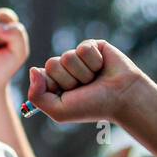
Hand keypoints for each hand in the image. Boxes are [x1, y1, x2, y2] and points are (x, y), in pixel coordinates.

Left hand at [26, 40, 146, 123]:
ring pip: (67, 56)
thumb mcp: (58, 111)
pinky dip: (94, 62)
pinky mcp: (91, 46)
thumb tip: (33, 69)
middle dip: (69, 79)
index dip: (54, 86)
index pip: (40, 75)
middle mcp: (64, 69)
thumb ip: (36, 96)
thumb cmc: (92, 107)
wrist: (123, 97)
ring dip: (83, 72)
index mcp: (54, 83)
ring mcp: (77, 57)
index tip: (69, 95)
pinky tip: (102, 67)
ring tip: (95, 79)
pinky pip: (83, 48)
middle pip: (52, 64)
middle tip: (85, 87)